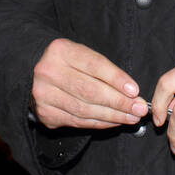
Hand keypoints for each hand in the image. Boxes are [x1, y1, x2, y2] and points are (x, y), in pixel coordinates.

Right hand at [30, 37, 147, 128]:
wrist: (36, 72)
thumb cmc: (68, 62)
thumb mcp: (83, 55)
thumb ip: (105, 71)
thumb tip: (132, 93)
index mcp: (61, 51)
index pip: (94, 66)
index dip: (116, 79)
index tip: (135, 91)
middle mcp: (48, 72)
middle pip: (90, 91)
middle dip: (119, 102)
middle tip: (139, 109)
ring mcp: (43, 94)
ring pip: (85, 109)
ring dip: (112, 116)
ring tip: (131, 117)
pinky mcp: (45, 113)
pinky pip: (77, 121)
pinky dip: (99, 123)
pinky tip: (114, 121)